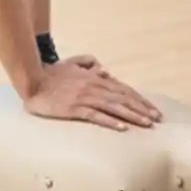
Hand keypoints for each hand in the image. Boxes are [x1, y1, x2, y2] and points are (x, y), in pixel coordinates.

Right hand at [23, 57, 161, 130]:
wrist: (32, 79)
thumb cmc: (51, 73)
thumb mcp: (73, 63)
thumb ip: (90, 63)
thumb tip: (105, 70)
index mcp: (96, 78)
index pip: (124, 89)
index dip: (140, 100)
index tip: (153, 109)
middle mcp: (95, 86)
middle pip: (124, 98)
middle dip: (143, 109)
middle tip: (158, 119)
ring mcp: (85, 97)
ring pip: (115, 107)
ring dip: (133, 115)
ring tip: (147, 124)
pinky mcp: (74, 108)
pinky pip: (96, 115)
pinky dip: (110, 121)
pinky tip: (122, 127)